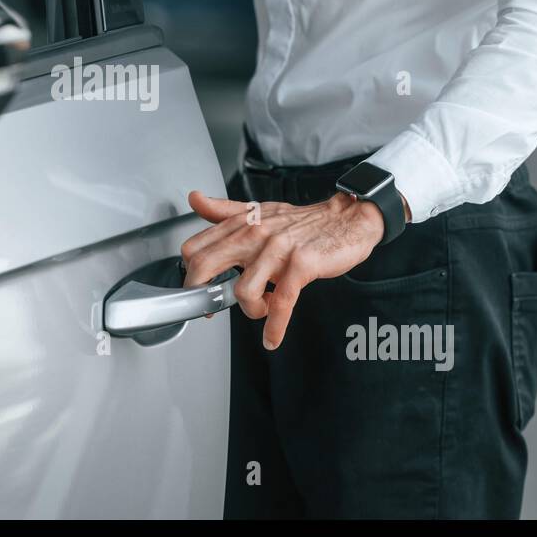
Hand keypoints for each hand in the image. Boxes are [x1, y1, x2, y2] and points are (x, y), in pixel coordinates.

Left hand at [181, 190, 389, 349]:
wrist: (347, 219)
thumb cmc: (303, 222)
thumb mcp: (260, 211)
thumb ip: (224, 210)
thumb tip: (194, 199)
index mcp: (241, 224)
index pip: (195, 248)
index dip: (189, 274)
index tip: (196, 290)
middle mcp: (254, 233)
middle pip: (206, 265)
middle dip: (203, 295)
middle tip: (211, 310)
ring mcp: (277, 249)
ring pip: (243, 290)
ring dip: (249, 311)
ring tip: (261, 310)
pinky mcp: (301, 265)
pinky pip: (281, 302)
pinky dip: (275, 326)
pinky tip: (273, 337)